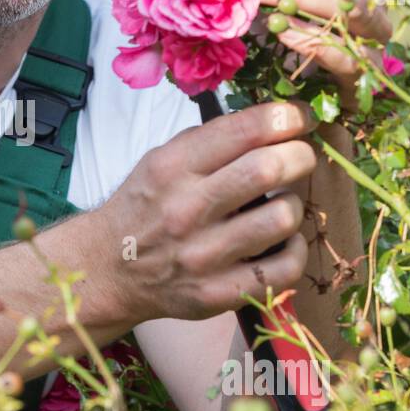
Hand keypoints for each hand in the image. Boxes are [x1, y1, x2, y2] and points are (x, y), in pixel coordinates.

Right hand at [87, 100, 315, 325]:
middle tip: (301, 157)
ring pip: (282, 218)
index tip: (300, 118)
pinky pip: (285, 268)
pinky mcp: (218, 293)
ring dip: (293, 204)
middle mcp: (186, 209)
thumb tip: (273, 122)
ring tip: (281, 203)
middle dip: (300, 156)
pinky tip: (284, 240)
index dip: (286, 118)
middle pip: (269, 169)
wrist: (108, 269)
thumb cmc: (143, 207)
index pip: (244, 130)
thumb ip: (209, 141)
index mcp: (172, 168)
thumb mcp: (159, 161)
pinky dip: (296, 249)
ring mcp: (203, 255)